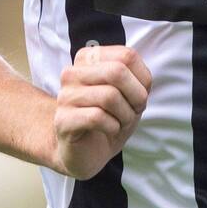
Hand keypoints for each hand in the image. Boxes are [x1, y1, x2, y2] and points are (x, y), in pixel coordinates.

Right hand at [49, 44, 151, 179]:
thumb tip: (144, 79)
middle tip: (133, 111)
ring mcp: (65, 96)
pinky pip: (97, 117)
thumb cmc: (110, 118)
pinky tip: (109, 130)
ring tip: (120, 123)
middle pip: (117, 71)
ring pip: (109, 96)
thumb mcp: (131, 95)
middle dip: (136, 96)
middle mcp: (72, 73)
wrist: (86, 151)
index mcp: (88, 58)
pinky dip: (113, 127)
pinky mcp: (63, 120)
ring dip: (125, 115)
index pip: (127, 56)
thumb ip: (138, 79)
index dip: (142, 79)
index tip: (139, 96)